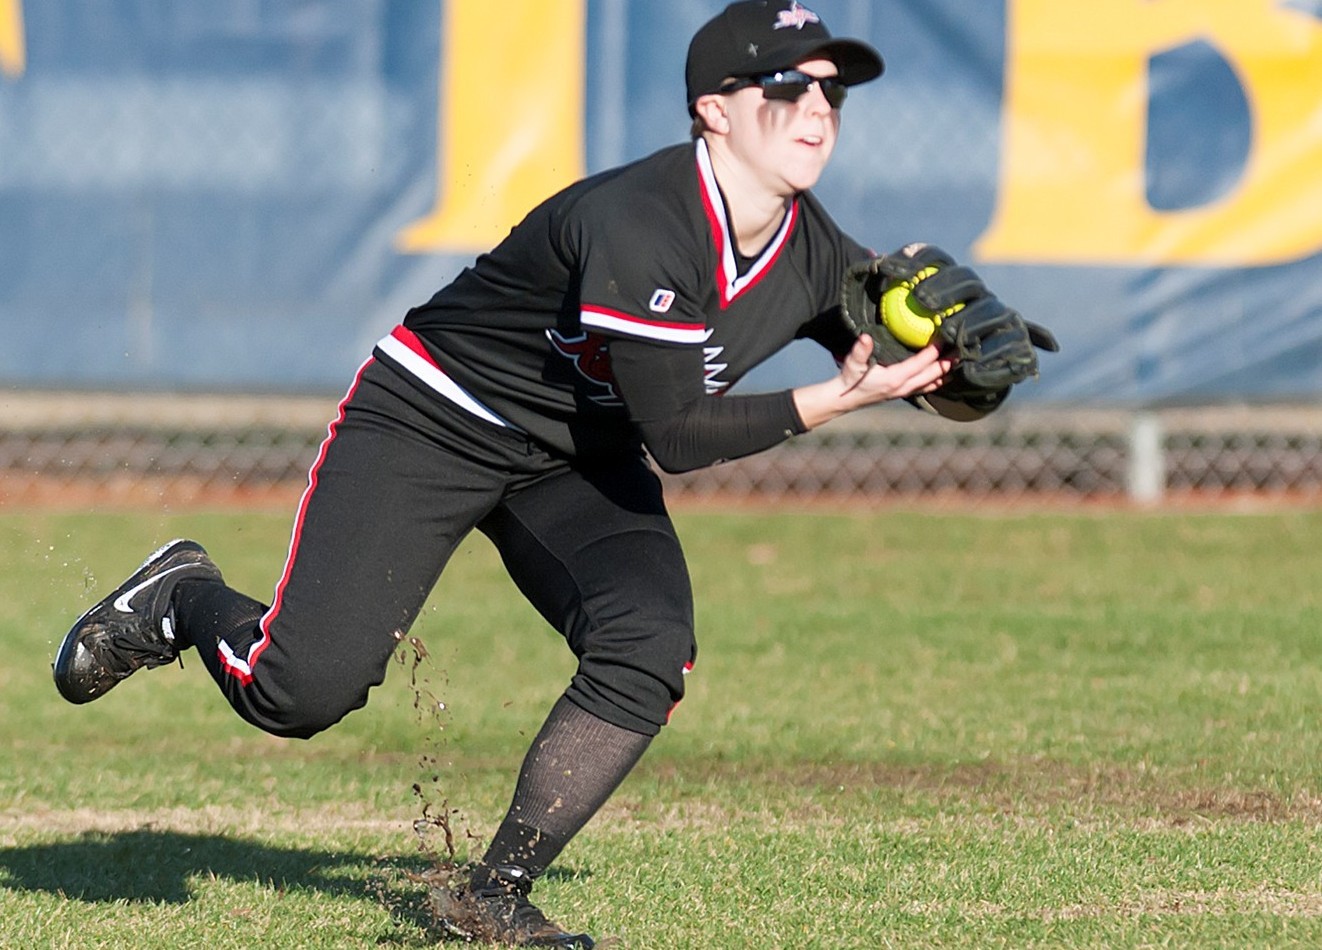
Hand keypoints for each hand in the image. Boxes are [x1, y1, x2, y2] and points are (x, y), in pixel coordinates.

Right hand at [793, 335, 954, 429]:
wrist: (845, 398)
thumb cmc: (849, 379)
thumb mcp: (852, 363)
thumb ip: (860, 350)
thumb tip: (865, 337)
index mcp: (895, 378)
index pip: (921, 363)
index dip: (934, 351)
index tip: (945, 337)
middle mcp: (903, 387)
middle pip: (932, 374)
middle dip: (947, 362)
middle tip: (962, 349)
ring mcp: (904, 392)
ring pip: (932, 382)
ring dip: (945, 372)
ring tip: (958, 361)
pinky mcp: (903, 393)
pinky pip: (925, 387)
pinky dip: (937, 381)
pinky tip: (943, 375)